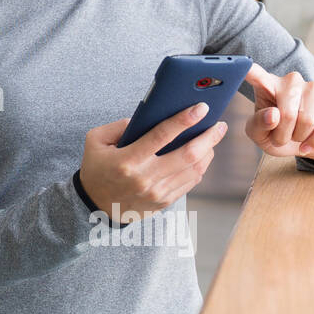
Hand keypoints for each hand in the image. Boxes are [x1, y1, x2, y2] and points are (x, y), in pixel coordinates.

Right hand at [78, 103, 227, 223]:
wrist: (95, 205)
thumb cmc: (97, 168)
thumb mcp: (96, 141)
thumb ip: (120, 125)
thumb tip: (149, 117)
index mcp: (127, 160)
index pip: (162, 136)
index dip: (184, 120)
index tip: (201, 108)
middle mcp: (145, 178)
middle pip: (187, 155)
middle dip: (208, 137)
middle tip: (219, 124)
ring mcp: (157, 193)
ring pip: (194, 170)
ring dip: (208, 151)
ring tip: (212, 137)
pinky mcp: (164, 202)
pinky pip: (190, 182)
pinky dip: (200, 166)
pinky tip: (202, 155)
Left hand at [243, 63, 313, 158]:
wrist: (305, 142)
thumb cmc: (276, 134)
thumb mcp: (259, 134)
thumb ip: (259, 125)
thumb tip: (273, 115)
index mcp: (266, 85)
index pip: (257, 76)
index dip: (251, 71)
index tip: (244, 66)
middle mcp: (290, 80)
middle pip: (287, 114)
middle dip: (283, 134)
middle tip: (280, 138)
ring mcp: (313, 86)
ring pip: (308, 120)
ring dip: (300, 138)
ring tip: (296, 137)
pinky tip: (310, 142)